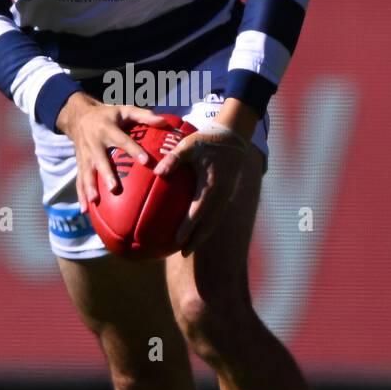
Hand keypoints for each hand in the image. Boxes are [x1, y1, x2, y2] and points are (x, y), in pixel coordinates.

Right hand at [55, 92, 175, 211]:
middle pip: (100, 160)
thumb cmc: (108, 115)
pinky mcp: (80, 164)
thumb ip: (144, 115)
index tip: (146, 161)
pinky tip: (86, 210)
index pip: (122, 140)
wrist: (79, 116)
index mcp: (107, 129)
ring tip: (95, 201)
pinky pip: (79, 181)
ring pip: (86, 173)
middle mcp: (94, 143)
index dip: (133, 150)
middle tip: (114, 189)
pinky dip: (81, 195)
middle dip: (106, 174)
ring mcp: (85, 155)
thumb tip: (165, 122)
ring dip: (89, 187)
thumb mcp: (124, 110)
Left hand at [153, 124, 249, 256]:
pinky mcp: (227, 193)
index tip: (178, 240)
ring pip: (215, 221)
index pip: (198, 211)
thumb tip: (157, 172)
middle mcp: (221, 194)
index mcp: (211, 185)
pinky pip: (217, 213)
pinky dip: (208, 225)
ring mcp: (226, 194)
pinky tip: (198, 230)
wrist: (233, 135)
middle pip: (209, 224)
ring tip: (189, 248)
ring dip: (203, 235)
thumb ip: (173, 159)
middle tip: (183, 253)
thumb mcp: (188, 145)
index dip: (188, 227)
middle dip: (197, 240)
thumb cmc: (207, 139)